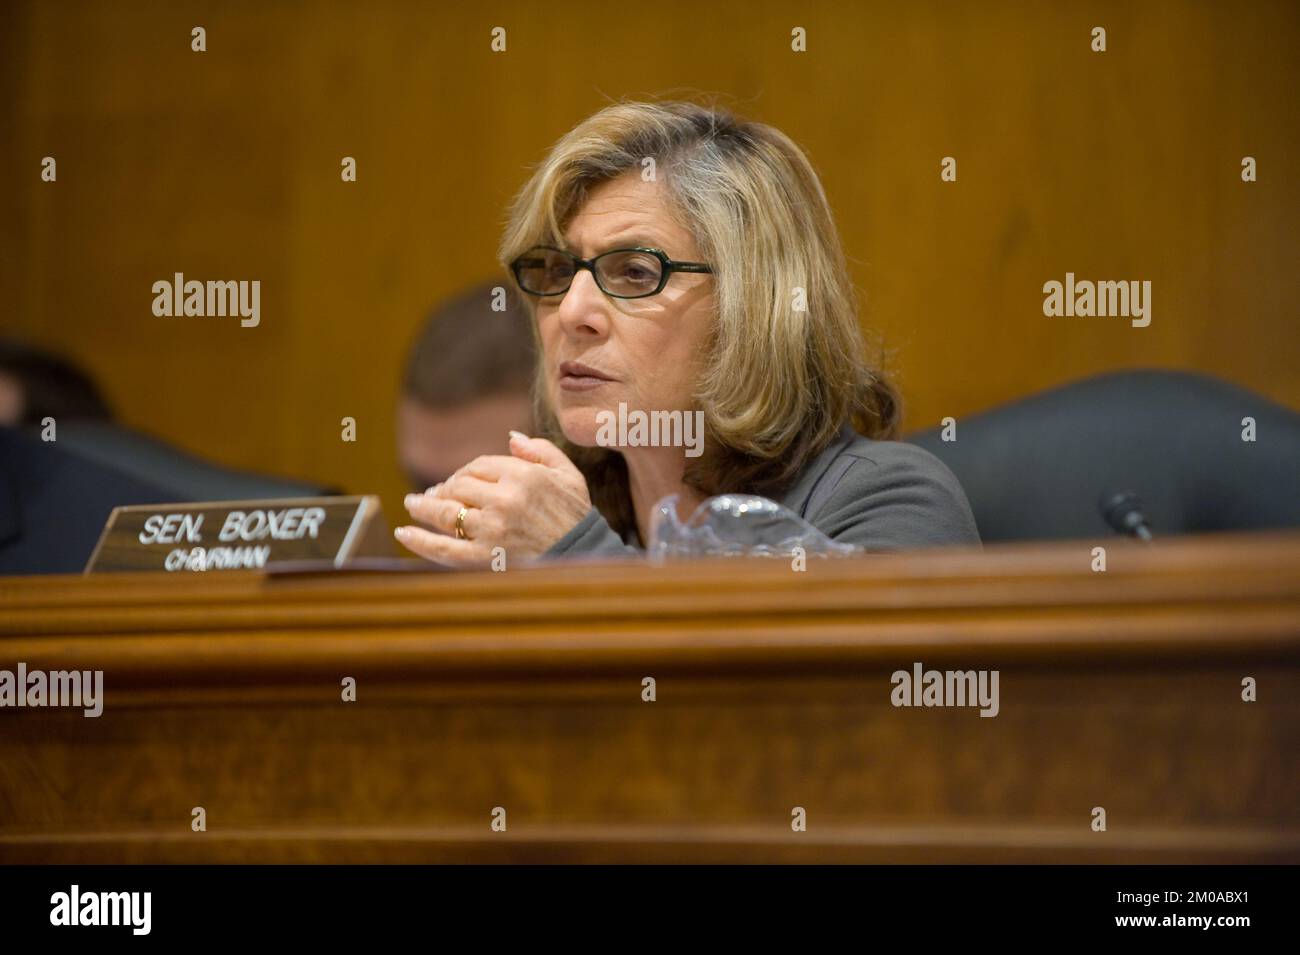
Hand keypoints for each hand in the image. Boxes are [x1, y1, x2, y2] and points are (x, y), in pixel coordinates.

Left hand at [395, 431, 592, 567]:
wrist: (584, 558)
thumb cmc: (577, 516)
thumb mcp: (568, 475)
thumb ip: (541, 451)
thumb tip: (510, 437)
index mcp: (523, 475)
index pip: (479, 466)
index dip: (465, 472)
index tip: (456, 480)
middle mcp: (505, 499)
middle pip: (460, 486)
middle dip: (444, 488)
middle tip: (432, 494)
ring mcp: (493, 529)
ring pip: (447, 512)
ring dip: (425, 508)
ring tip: (413, 505)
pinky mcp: (485, 557)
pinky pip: (444, 548)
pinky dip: (420, 541)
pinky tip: (404, 533)